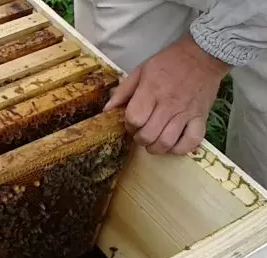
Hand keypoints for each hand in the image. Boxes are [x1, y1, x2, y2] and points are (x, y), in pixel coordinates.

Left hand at [104, 33, 230, 154]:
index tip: (131, 123)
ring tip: (153, 142)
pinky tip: (172, 145)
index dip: (129, 125)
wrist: (203, 55)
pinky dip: (180, 149)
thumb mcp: (141, 70)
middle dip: (139, 139)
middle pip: (148, 134)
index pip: (134, 119)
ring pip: (167, 142)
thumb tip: (107, 110)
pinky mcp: (201, 118)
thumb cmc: (169, 62)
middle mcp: (168, 104)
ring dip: (155, 147)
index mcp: (151, 90)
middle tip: (141, 133)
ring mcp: (186, 113)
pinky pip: (191, 142)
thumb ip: (123, 91)